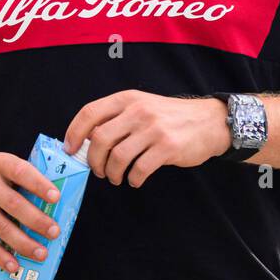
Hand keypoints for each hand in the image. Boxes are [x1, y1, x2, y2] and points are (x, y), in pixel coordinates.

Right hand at [0, 151, 61, 273]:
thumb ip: (21, 176)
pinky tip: (14, 265)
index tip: (56, 197)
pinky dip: (0, 255)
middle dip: (36, 220)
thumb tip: (51, 198)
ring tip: (41, 253)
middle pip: (13, 204)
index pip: (21, 172)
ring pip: (1, 227)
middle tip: (54, 231)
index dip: (39, 184)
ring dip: (23, 243)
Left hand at [63, 91, 230, 187]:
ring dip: (112, 174)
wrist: (210, 121)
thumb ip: (117, 118)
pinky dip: (132, 179)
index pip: (90, 113)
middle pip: (99, 139)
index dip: (74, 133)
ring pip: (117, 157)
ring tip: (117, 177)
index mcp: (128, 99)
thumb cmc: (170, 117)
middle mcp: (138, 111)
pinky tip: (135, 179)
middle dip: (93, 161)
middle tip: (98, 170)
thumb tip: (86, 141)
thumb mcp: (142, 106)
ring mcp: (153, 129)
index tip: (70, 149)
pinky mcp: (168, 147)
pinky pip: (139, 169)